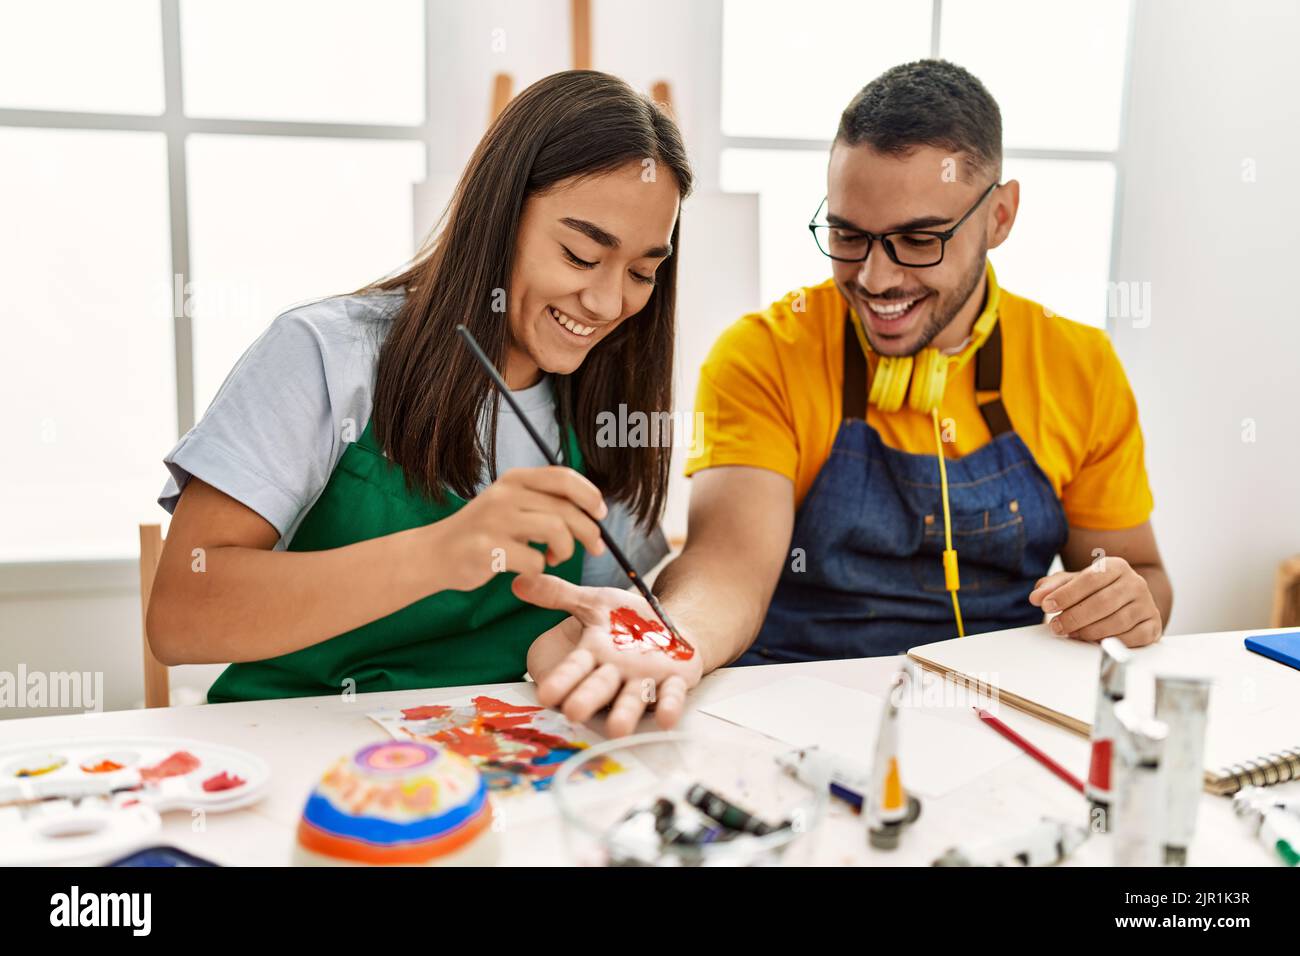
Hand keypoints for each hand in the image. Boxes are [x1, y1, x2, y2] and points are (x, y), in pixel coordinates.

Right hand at [427, 467, 605, 591]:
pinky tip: (527, 570)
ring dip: (566, 550)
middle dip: (589, 531)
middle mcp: (505, 494)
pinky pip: (535, 561)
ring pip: (556, 530)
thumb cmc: (483, 533)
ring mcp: (494, 520)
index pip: (563, 477)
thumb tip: (591, 511)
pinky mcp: (487, 548)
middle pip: (566, 509)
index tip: (601, 513)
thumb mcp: (510, 505)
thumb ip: (543, 502)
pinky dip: (539, 570)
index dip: (590, 495)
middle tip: (596, 548)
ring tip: (555, 558)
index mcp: (514, 479)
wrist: (436, 554)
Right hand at [515, 575, 702, 736]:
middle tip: (573, 712)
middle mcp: (616, 673)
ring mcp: (644, 680)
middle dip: (587, 699)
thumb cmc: (625, 620)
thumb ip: (559, 595)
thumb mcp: (594, 602)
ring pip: (632, 698)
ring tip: (618, 729)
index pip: (574, 668)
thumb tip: (517, 582)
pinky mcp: (673, 682)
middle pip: (599, 687)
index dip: (561, 680)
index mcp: (594, 654)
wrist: (669, 629)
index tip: (545, 694)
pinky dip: (669, 706)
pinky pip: (671, 696)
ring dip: (625, 713)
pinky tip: (667, 719)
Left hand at [1028, 556, 1162, 646]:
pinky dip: (1111, 642)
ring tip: (1071, 633)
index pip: (1090, 579)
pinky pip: (1133, 637)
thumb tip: (1037, 596)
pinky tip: (1094, 642)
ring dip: (1090, 631)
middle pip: (1103, 602)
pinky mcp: (1153, 625)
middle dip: (1075, 616)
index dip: (1066, 594)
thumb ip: (1053, 587)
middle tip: (1056, 626)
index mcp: (1116, 566)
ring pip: (1117, 621)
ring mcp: (1147, 605)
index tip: (1046, 606)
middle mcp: (1135, 583)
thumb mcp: (1073, 583)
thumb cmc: (1097, 591)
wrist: (1130, 601)